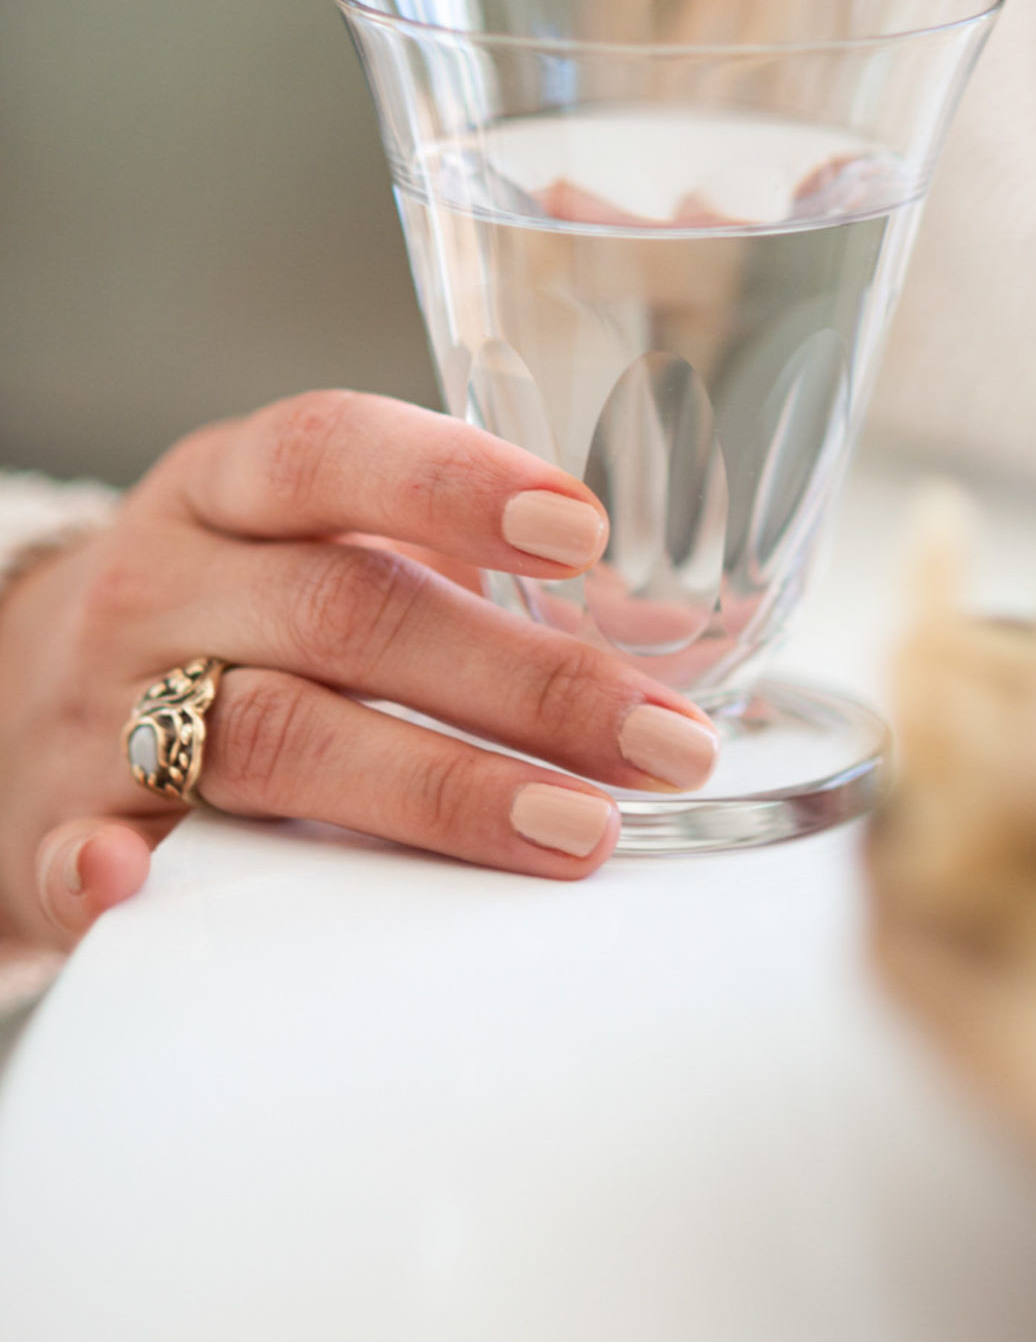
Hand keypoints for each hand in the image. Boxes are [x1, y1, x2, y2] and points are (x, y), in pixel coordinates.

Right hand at [0, 392, 719, 945]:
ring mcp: (105, 707)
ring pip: (270, 736)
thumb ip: (442, 565)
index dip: (456, 483)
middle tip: (663, 738)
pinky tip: (156, 889)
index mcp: (228, 491)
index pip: (330, 452)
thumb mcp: (300, 544)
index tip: (585, 530)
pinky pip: (77, 850)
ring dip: (436, 789)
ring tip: (579, 830)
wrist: (7, 698)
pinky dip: (116, 874)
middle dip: (524, 680)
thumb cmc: (219, 618)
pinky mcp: (56, 824)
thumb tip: (653, 626)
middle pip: (345, 613)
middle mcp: (167, 584)